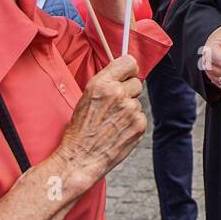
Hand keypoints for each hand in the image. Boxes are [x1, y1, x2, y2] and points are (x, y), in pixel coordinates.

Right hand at [54, 55, 146, 186]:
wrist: (80, 158)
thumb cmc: (80, 130)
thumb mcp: (86, 97)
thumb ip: (106, 83)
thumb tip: (122, 75)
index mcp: (102, 84)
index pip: (129, 62)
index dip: (129, 70)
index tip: (127, 75)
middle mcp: (118, 93)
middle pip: (136, 83)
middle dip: (128, 92)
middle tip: (115, 105)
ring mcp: (131, 109)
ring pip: (137, 102)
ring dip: (129, 110)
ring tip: (112, 122)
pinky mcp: (139, 124)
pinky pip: (140, 117)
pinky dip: (133, 123)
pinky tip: (118, 131)